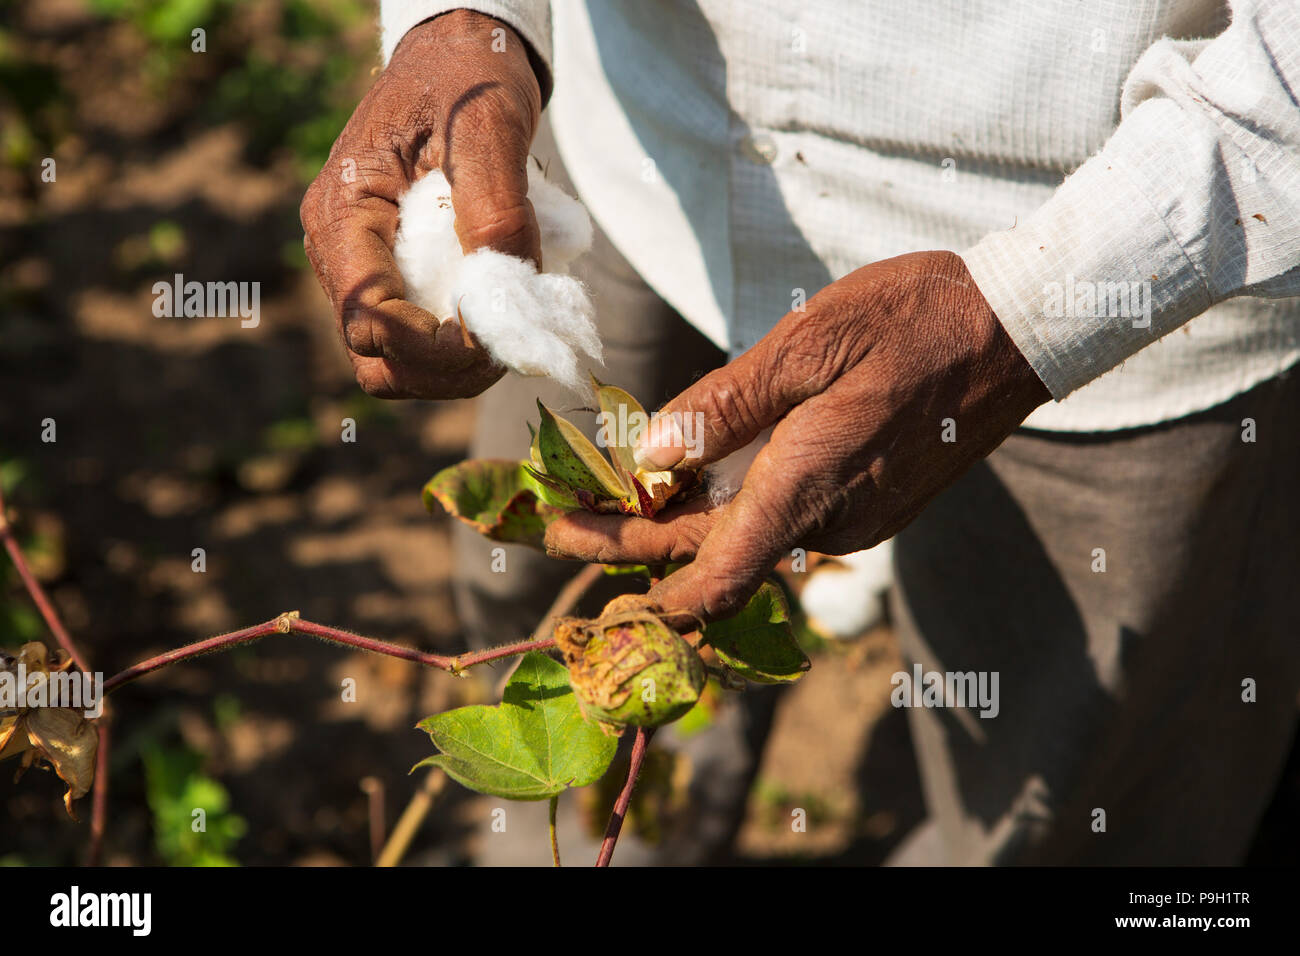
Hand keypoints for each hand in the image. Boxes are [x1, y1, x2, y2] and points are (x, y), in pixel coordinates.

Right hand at [300, 10, 541, 398]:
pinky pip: (412, 339)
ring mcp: (360, 267)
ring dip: (451, 368)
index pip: (368, 318)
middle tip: (510, 346)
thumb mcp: (488, 127)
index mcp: (344, 211)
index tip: (494, 337)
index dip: (431, 347)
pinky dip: (456, 349)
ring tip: (508, 334)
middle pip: (375, 357)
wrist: (459, 54)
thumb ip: (494, 207)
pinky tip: (497, 318)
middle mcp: (338, 248)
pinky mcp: (390, 275)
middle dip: (444, 369)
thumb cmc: (468, 79)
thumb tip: (503, 289)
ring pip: (392, 362)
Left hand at [544, 251, 1050, 624]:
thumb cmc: (916, 319)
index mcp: (809, 485)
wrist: (1019, 329)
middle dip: (628, 538)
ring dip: (672, 521)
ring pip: (742, 536)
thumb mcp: (809, 342)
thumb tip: (650, 459)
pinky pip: (778, 519)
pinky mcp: (868, 504)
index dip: (641, 591)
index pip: (714, 581)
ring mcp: (853, 519)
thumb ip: (727, 407)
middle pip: (709, 555)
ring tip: (601, 493)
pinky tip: (685, 479)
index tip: (578, 563)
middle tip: (554, 519)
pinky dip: (723, 507)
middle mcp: (829, 522)